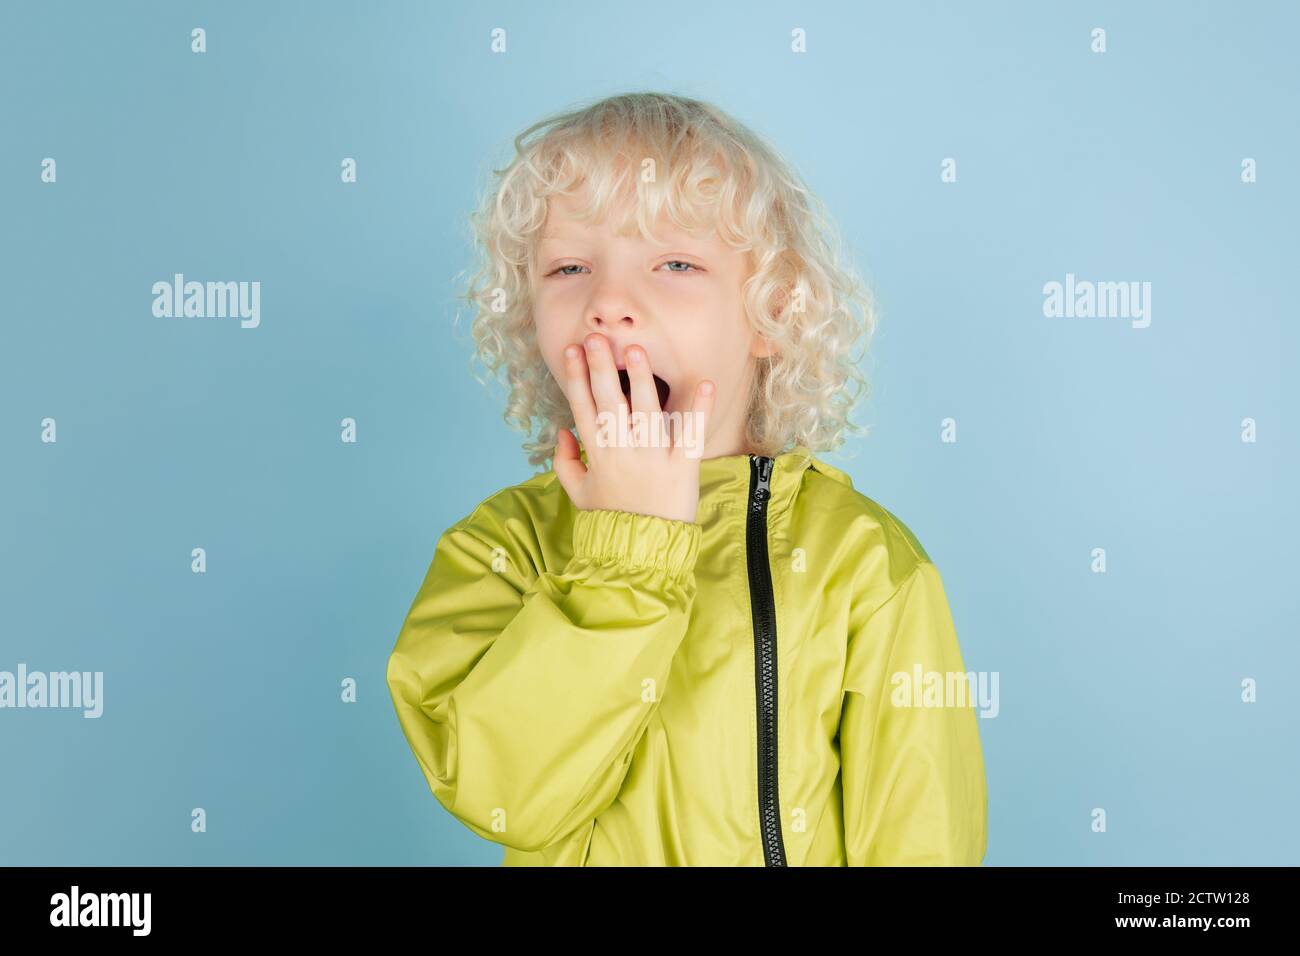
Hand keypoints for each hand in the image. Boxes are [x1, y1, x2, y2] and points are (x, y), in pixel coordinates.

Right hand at [553, 332, 714, 523]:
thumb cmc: (609, 518)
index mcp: (596, 455)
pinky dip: (700, 409)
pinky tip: (706, 383)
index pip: (582, 407)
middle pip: (609, 401)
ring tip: (636, 350)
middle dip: (601, 367)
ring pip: (645, 411)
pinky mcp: (682, 467)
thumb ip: (564, 461)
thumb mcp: (577, 493)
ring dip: (641, 379)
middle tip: (597, 337)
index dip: (576, 377)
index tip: (571, 350)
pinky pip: (691, 434)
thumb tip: (561, 430)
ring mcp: (652, 458)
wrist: (640, 550)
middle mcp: (622, 451)